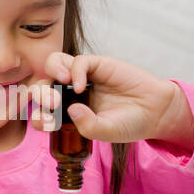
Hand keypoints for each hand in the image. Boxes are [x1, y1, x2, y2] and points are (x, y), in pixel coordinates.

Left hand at [27, 53, 179, 143]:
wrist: (155, 111)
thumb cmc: (129, 124)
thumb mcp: (106, 132)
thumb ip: (88, 126)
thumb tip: (71, 110)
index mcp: (69, 112)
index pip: (44, 111)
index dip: (38, 116)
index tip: (44, 123)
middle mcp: (71, 93)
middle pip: (44, 85)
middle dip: (40, 94)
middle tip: (51, 104)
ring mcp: (83, 77)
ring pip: (55, 64)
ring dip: (51, 74)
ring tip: (60, 88)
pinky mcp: (98, 64)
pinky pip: (79, 61)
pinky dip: (75, 71)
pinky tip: (80, 86)